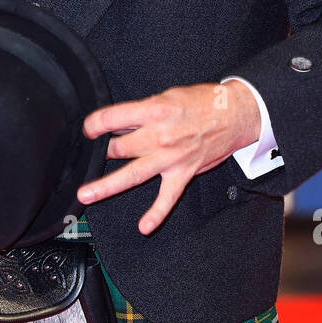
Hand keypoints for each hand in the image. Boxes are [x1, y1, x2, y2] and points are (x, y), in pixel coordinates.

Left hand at [78, 79, 260, 234]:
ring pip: (133, 174)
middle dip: (102, 151)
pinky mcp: (183, 173)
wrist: (235, 114)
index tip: (87, 129)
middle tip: (93, 155)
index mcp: (154, 111)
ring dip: (106, 186)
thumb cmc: (203, 102)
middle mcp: (159, 136)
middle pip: (118, 148)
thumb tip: (119, 123)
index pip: (112, 118)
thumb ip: (143, 112)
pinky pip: (167, 198)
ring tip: (86, 194)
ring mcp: (171, 157)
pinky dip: (156, 214)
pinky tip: (144, 226)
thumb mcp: (168, 96)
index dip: (94, 124)